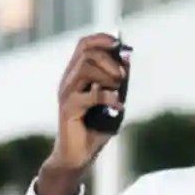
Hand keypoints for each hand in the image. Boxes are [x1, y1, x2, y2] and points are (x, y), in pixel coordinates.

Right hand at [39, 34, 128, 194]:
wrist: (78, 155)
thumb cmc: (95, 129)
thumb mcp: (112, 102)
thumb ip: (118, 84)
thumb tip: (128, 62)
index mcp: (76, 74)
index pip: (84, 44)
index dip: (101, 39)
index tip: (119, 42)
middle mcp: (68, 80)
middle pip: (86, 53)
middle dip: (109, 60)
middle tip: (124, 75)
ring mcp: (66, 93)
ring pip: (84, 68)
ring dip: (107, 75)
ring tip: (118, 90)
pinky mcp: (68, 109)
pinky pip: (89, 95)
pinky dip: (108, 98)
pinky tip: (118, 106)